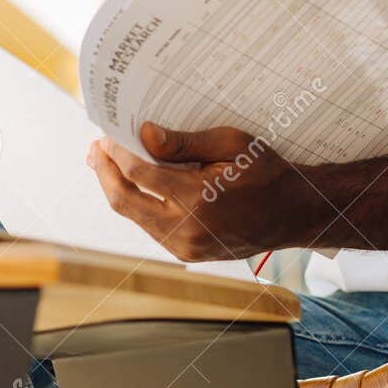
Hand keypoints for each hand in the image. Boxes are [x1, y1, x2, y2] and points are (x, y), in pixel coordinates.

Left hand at [85, 122, 318, 261]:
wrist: (293, 213)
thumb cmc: (266, 173)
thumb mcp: (231, 144)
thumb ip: (185, 142)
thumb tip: (144, 134)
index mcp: (198, 199)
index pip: (139, 174)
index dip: (117, 153)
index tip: (108, 136)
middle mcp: (187, 228)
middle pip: (124, 200)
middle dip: (104, 173)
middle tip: (95, 150)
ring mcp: (185, 246)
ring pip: (133, 217)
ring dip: (116, 189)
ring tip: (105, 165)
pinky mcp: (186, 253)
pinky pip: (150, 227)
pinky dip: (137, 205)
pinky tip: (133, 185)